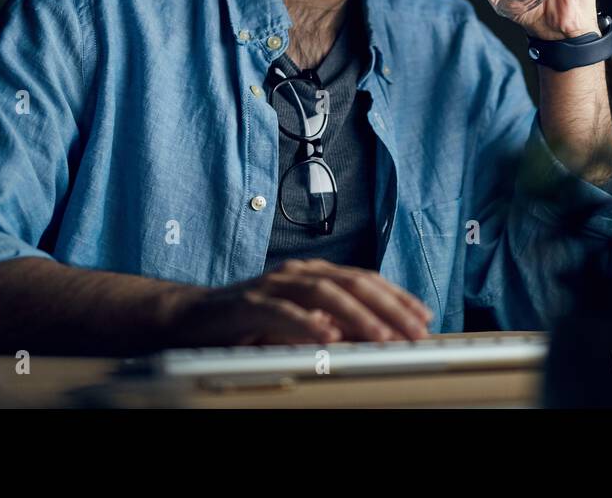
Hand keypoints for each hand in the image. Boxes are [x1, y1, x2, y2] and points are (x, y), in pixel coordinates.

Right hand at [164, 259, 433, 345]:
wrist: (188, 320)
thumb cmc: (247, 323)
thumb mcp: (298, 323)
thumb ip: (331, 324)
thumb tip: (373, 337)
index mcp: (313, 274)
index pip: (365, 280)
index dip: (397, 297)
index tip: (424, 316)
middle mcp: (298, 273)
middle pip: (353, 283)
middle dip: (389, 307)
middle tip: (415, 331)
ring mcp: (273, 285)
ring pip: (325, 294)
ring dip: (358, 316)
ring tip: (383, 337)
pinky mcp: (247, 304)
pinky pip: (283, 312)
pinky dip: (308, 325)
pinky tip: (329, 339)